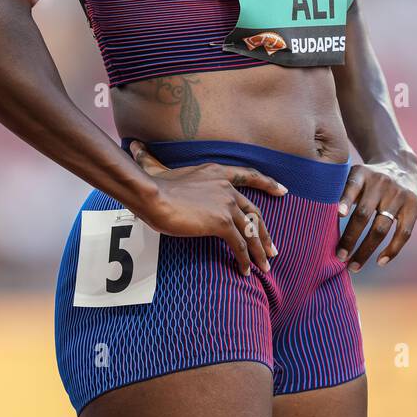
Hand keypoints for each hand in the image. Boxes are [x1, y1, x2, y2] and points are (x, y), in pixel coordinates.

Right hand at [128, 139, 287, 276]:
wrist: (153, 196)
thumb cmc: (152, 185)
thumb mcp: (156, 168)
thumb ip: (149, 159)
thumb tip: (134, 146)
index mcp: (216, 172)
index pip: (249, 176)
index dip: (268, 184)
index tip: (282, 190)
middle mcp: (226, 187)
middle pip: (255, 212)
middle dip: (266, 234)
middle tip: (272, 251)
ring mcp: (226, 204)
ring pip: (251, 231)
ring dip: (259, 251)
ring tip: (264, 267)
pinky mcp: (222, 222)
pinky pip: (240, 244)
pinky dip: (244, 259)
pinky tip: (245, 270)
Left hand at [337, 154, 416, 270]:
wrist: (401, 164)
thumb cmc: (368, 178)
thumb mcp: (355, 176)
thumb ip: (340, 192)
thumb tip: (317, 221)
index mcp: (362, 173)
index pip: (352, 186)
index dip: (345, 200)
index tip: (338, 215)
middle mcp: (382, 183)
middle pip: (364, 215)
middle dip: (350, 238)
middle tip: (339, 257)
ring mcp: (399, 195)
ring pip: (381, 228)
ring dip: (366, 250)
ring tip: (354, 266)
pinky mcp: (414, 206)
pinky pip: (404, 233)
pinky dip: (392, 250)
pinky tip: (380, 262)